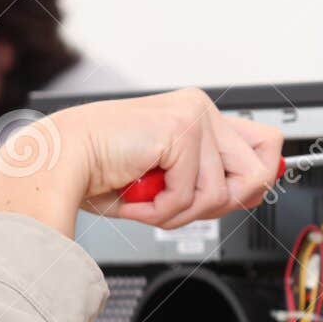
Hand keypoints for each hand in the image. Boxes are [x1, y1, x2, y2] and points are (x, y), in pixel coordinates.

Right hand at [0, 88, 283, 236]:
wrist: (58, 162)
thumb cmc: (97, 171)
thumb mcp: (166, 180)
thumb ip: (205, 181)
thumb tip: (253, 190)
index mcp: (196, 115)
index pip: (264, 144)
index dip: (257, 179)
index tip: (235, 198)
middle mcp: (199, 108)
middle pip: (259, 169)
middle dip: (220, 204)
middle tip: (177, 204)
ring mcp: (193, 115)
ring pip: (222, 193)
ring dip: (180, 212)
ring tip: (147, 200)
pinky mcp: (180, 130)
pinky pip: (190, 195)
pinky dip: (160, 211)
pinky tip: (136, 198)